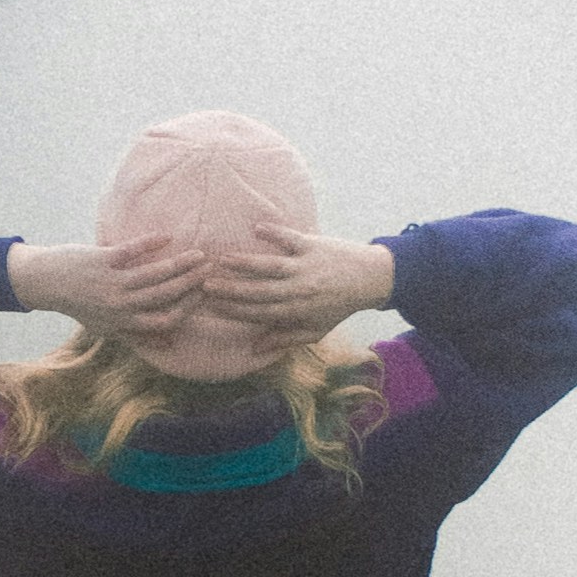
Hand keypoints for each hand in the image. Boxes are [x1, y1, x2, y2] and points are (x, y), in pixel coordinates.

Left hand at [7, 234, 212, 331]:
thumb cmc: (81, 305)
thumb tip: (171, 344)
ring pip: (153, 274)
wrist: (46, 282)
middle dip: (191, 283)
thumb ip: (139, 334)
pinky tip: (167, 237)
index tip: (204, 294)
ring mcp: (111, 282)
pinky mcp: (103, 260)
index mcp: (123, 322)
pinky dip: (151, 243)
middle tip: (210, 269)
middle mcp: (119, 305)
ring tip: (198, 254)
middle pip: (164, 295)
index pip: (164, 320)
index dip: (187, 308)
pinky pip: (132, 250)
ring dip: (179, 264)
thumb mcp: (108, 327)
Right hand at [200, 225, 397, 348]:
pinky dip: (274, 233)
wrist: (371, 278)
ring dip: (246, 263)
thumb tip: (255, 348)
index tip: (212, 307)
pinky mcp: (313, 245)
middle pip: (260, 291)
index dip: (236, 311)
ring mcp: (305, 266)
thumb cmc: (339, 306)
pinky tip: (256, 228)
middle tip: (205, 284)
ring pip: (271, 266)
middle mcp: (299, 290)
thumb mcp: (315, 329)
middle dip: (232, 290)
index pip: (261, 313)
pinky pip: (290, 238)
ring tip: (222, 259)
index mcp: (298, 311)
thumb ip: (285, 338)